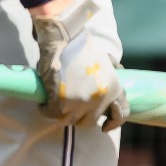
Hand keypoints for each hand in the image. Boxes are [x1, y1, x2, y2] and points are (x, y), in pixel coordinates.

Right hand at [30, 0, 127, 130]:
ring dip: (62, 114)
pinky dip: (46, 110)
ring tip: (56, 102)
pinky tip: (45, 102)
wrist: (65, 38)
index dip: (113, 123)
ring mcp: (80, 103)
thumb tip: (112, 90)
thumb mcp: (106, 65)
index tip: (105, 127)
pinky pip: (51, 115)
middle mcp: (100, 99)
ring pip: (70, 121)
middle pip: (90, 121)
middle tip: (71, 106)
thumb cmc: (84, 49)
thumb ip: (109, 80)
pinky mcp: (60, 103)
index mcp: (115, 89)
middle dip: (81, 116)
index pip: (120, 115)